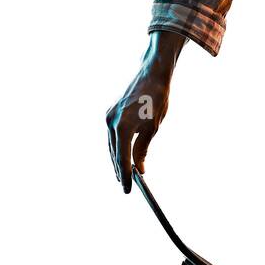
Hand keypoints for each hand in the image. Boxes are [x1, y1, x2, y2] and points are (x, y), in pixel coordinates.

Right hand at [106, 36, 181, 190]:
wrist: (151, 74)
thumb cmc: (156, 99)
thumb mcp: (153, 128)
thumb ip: (143, 149)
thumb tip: (139, 169)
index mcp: (122, 127)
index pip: (122, 159)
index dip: (125, 176)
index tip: (128, 190)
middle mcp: (111, 122)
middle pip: (114, 154)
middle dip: (119, 170)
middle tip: (125, 186)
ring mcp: (108, 117)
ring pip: (111, 146)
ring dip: (117, 160)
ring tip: (123, 175)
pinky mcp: (110, 113)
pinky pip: (111, 136)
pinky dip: (116, 147)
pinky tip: (121, 156)